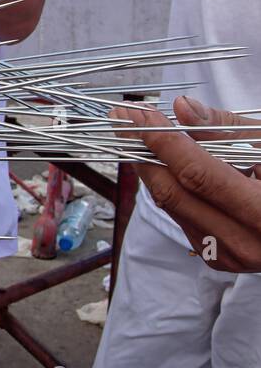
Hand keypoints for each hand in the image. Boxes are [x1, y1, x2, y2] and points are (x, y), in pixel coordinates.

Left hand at [110, 96, 260, 272]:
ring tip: (134, 133)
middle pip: (174, 193)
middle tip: (122, 118)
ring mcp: (230, 256)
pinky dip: (168, 188)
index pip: (197, 174)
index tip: (139, 112)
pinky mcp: (219, 259)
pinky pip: (181, 218)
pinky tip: (160, 161)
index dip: (163, 140)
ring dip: (148, 167)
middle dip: (141, 150)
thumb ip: (227, 130)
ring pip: (172, 207)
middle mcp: (246, 243)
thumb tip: (182, 108)